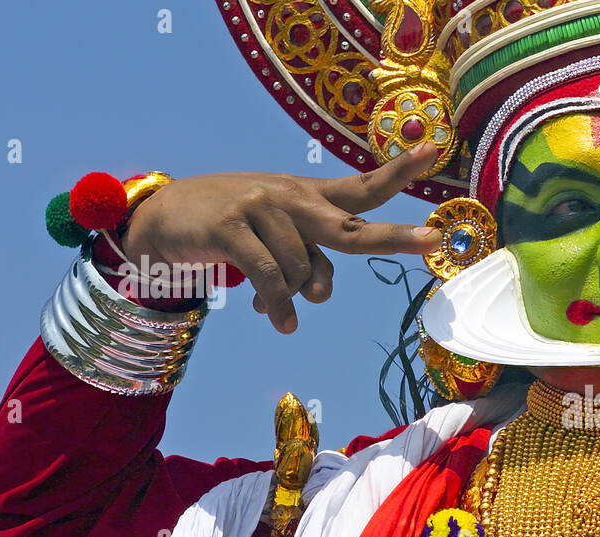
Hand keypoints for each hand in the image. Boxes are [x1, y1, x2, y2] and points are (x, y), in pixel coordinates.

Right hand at [120, 143, 441, 333]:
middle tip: (432, 242)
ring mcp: (260, 207)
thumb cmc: (236, 229)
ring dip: (290, 299)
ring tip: (273, 307)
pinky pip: (270, 280)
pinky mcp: (230, 225)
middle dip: (395, 238)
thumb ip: (311, 265)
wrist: (167, 216)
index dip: (397, 172)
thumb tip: (318, 295)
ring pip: (302, 273)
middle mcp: (292, 197)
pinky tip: (278, 322)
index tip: (432, 152)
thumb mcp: (279, 240)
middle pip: (350, 228)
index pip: (361, 186)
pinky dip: (277, 307)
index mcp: (309, 197)